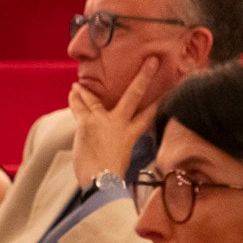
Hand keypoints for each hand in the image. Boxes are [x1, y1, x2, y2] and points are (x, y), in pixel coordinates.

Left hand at [69, 59, 159, 188]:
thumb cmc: (111, 176)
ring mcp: (103, 121)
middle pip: (134, 95)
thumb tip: (117, 148)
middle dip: (144, 77)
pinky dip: (76, 98)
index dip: (160, 101)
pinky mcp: (87, 123)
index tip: (169, 89)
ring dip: (87, 90)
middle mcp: (121, 123)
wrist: (102, 181)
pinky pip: (80, 106)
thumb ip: (120, 147)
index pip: (149, 114)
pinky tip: (73, 90)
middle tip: (151, 61)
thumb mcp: (123, 159)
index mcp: (133, 133)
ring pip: (96, 99)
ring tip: (80, 81)